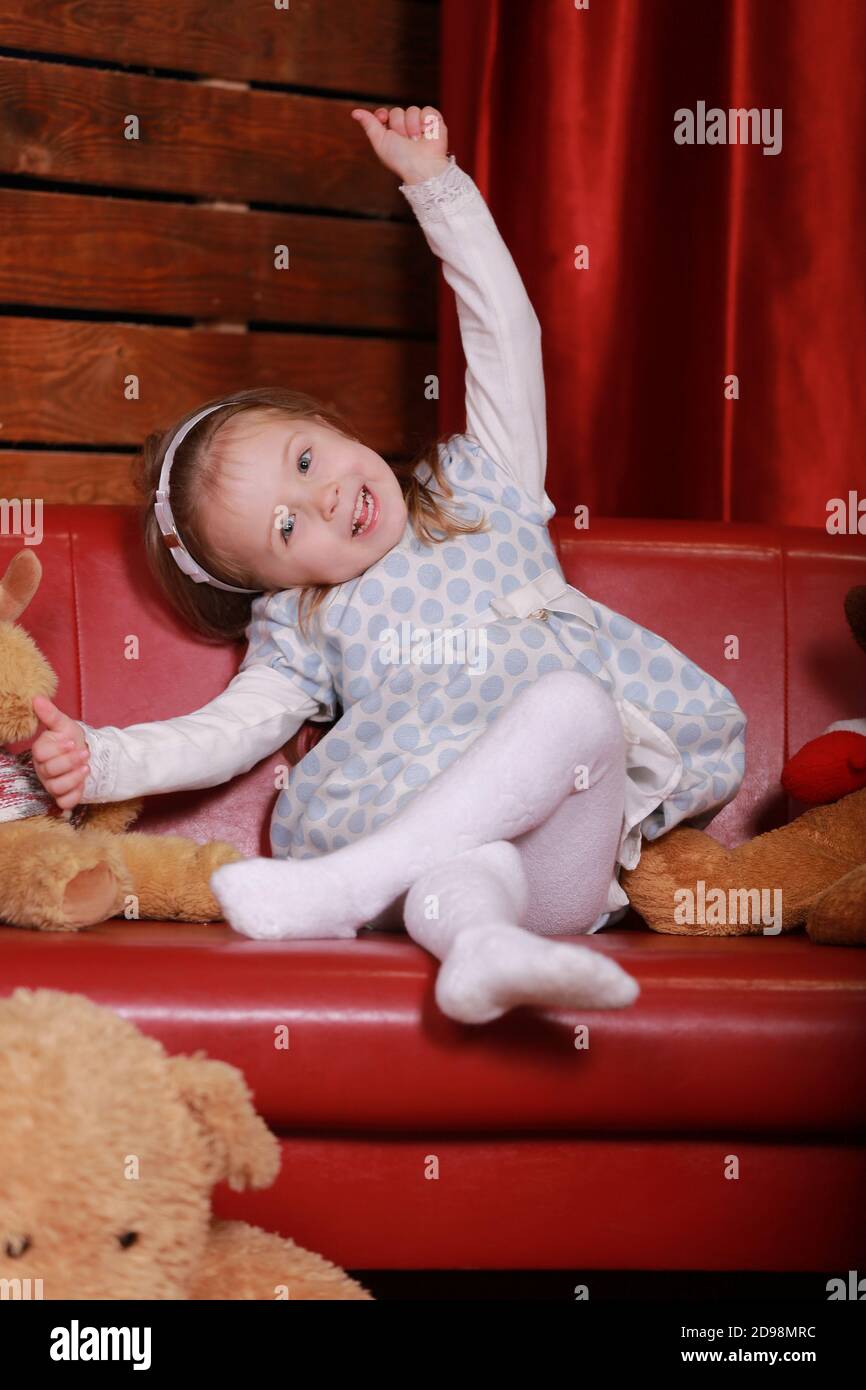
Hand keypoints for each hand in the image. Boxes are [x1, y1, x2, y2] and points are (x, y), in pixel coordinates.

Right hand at [31, 694, 90, 809]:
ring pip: (57, 788)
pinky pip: (64, 802)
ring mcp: (52, 784)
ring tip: (87, 767)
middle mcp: (43, 770)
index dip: (57, 749)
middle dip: (69, 762)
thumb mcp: (64, 724)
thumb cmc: (71, 738)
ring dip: (73, 778)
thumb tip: (36, 698)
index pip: (41, 754)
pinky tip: (84, 785)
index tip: (71, 741)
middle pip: (49, 771)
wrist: (86, 752)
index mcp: (41, 752)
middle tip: (84, 753)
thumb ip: (51, 714)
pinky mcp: (63, 797)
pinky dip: (74, 795)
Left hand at [350, 104, 449, 185]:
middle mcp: (406, 129)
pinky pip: (427, 110)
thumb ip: (369, 125)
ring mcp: (420, 125)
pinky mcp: (435, 123)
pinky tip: (427, 135)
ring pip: (412, 110)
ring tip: (417, 141)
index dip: (383, 114)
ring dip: (413, 126)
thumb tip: (355, 112)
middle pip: (397, 111)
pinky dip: (427, 122)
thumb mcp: (380, 142)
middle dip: (399, 125)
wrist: (422, 166)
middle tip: (405, 140)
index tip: (383, 119)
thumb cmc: (401, 160)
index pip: (385, 114)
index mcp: (392, 134)